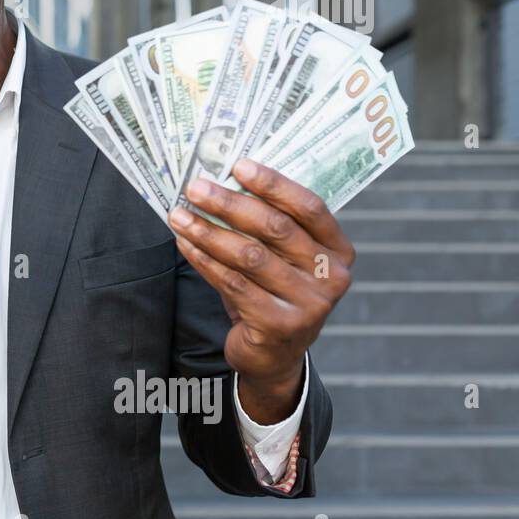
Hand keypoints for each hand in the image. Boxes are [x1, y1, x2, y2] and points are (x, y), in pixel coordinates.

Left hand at [168, 159, 354, 422]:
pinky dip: (204, 260)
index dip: (274, 184)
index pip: (310, 207)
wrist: (273, 354)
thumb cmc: (273, 292)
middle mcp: (331, 277)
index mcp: (338, 250)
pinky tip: (185, 244)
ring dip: (208, 231)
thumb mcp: (283, 258)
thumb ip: (268, 226)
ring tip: (179, 215)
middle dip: (230, 203)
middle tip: (195, 187)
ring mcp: (309, 304)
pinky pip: (233, 283)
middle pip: (275, 228)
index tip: (238, 165)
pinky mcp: (279, 325)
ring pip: (249, 255)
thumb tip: (221, 181)